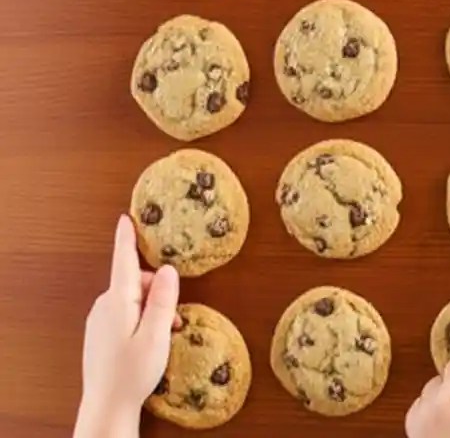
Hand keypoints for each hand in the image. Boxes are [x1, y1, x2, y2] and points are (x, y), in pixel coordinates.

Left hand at [74, 216, 179, 437]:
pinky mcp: (100, 332)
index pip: (124, 262)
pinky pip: (125, 312)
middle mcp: (105, 305)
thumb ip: (163, 300)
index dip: (127, 239)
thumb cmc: (133, 372)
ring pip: (133, 298)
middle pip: (136, 281)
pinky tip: (149, 341)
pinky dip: (141, 318)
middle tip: (176, 318)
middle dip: (158, 291)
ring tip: (165, 334)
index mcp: (118, 301)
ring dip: (152, 308)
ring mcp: (100, 319)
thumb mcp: (156, 335)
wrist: (107, 405)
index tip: (125, 218)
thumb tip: (168, 269)